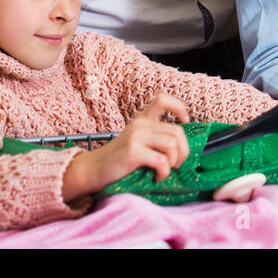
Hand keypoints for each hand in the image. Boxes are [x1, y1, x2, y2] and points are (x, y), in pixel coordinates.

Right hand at [63, 93, 190, 200]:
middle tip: (176, 164)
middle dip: (183, 151)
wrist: (92, 170)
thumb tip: (182, 147)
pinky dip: (164, 172)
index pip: (162, 99)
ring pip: (172, 144)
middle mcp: (139, 125)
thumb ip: (154, 138)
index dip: (179, 108)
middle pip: (177, 131)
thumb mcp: (136, 142)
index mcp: (142, 120)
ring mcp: (135, 137)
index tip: (185, 122)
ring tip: (166, 171)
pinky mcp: (132, 152)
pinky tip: (157, 177)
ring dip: (174, 162)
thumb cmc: (118, 160)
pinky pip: (161, 160)